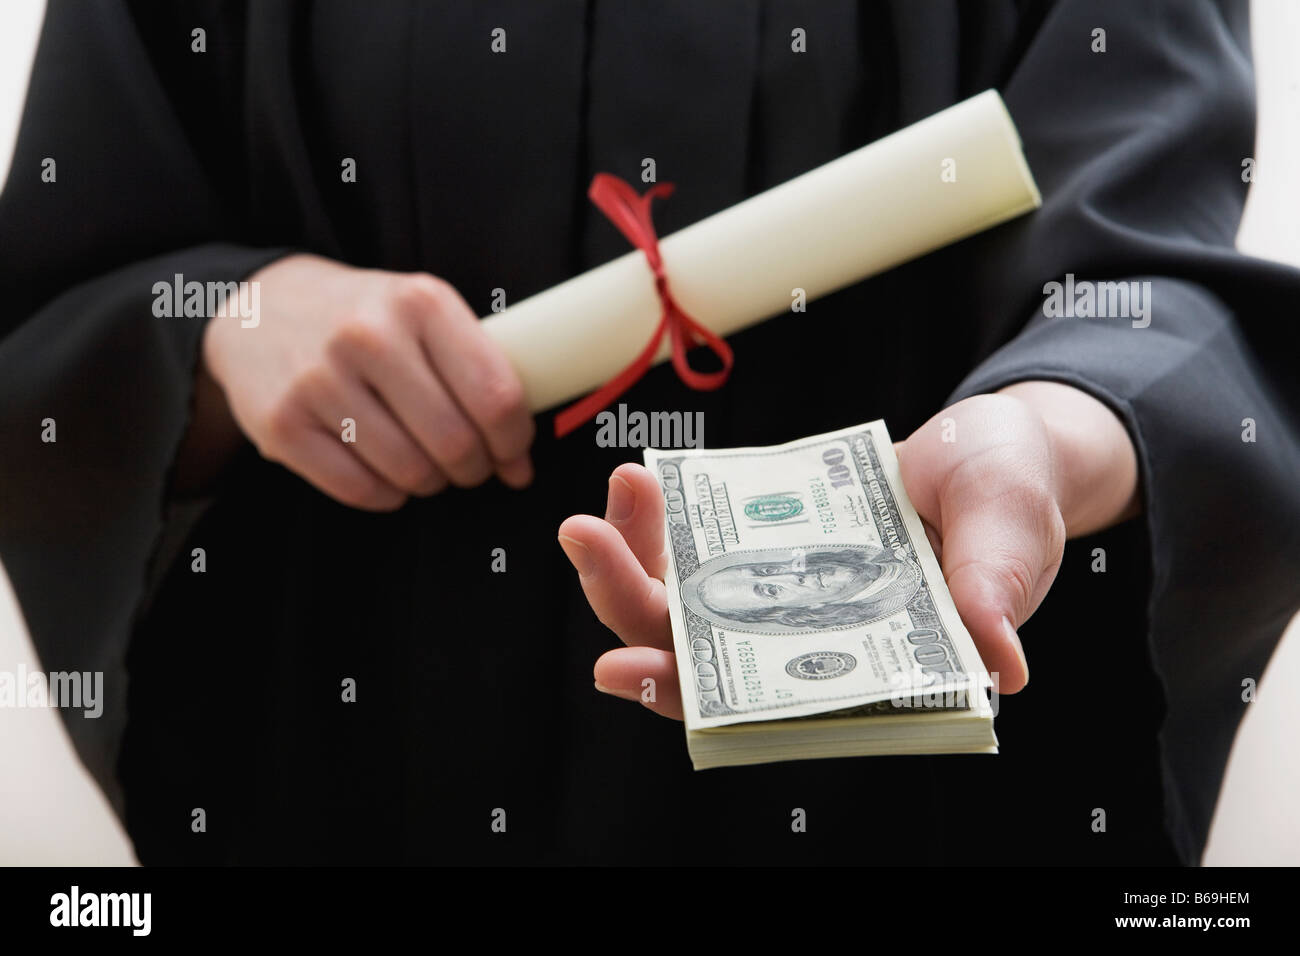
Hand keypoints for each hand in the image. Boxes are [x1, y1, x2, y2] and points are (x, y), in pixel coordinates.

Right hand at [200, 254, 534, 509]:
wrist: (257, 308)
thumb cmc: (364, 321)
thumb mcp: (424, 315)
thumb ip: (480, 375)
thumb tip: (520, 464)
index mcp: (420, 302)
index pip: (496, 396)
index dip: (515, 440)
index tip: (513, 452)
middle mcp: (368, 336)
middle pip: (455, 442)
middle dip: (474, 468)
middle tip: (469, 465)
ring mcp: (318, 380)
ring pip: (410, 473)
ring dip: (430, 482)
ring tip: (425, 464)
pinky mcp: (282, 424)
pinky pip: (361, 490)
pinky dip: (386, 495)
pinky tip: (385, 473)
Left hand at [558, 382, 1138, 716]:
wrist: (994, 446)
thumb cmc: (1012, 495)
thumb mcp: (1012, 530)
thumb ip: (998, 588)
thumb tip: (999, 665)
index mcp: (864, 669)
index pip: (763, 709)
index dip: (692, 702)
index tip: (625, 670)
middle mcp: (808, 643)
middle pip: (696, 653)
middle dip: (630, 605)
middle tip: (584, 538)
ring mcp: (778, 593)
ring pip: (681, 600)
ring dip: (631, 554)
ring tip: (620, 488)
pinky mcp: (764, 544)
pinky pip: (696, 545)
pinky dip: (663, 519)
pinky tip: (643, 482)